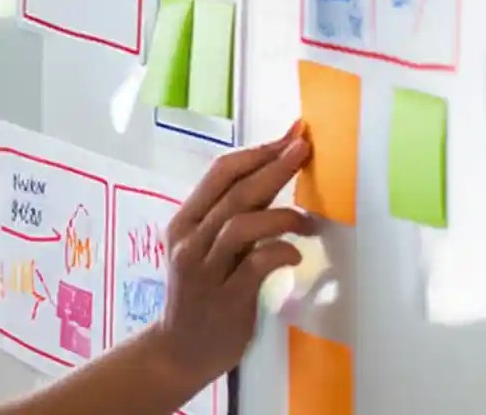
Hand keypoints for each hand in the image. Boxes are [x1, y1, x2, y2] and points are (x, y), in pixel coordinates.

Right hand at [156, 122, 313, 383]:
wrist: (180, 349)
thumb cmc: (200, 295)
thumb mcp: (203, 249)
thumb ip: (227, 219)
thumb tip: (270, 178)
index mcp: (184, 222)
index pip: (219, 173)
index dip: (257, 152)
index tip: (290, 136)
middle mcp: (189, 240)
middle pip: (234, 192)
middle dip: (273, 166)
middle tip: (303, 147)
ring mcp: (205, 269)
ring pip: (241, 224)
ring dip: (281, 214)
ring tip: (305, 219)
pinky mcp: (225, 298)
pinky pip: (257, 263)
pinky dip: (281, 251)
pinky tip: (295, 252)